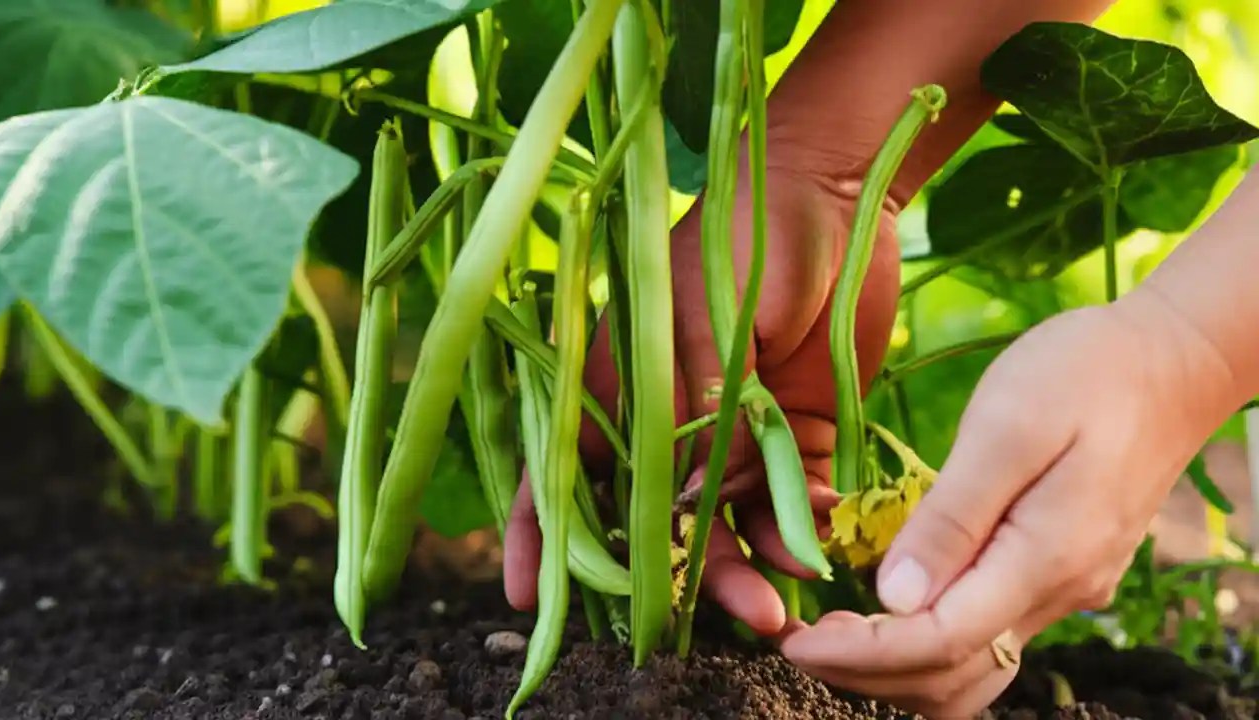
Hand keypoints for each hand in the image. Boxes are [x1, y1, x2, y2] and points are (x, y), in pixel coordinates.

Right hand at [503, 165, 902, 635]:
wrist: (837, 195)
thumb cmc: (747, 241)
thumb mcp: (705, 326)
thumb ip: (697, 419)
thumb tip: (690, 512)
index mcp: (620, 385)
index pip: (562, 469)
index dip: (541, 535)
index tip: (529, 601)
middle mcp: (669, 420)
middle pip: (657, 520)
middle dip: (685, 579)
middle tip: (730, 620)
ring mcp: (732, 431)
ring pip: (727, 525)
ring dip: (750, 569)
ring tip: (783, 608)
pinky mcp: (794, 431)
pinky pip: (787, 501)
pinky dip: (800, 527)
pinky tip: (820, 534)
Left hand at [780, 293, 1236, 717]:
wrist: (1170, 362)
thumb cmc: (1085, 373)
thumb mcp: (1008, 424)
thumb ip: (952, 516)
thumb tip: (894, 596)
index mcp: (1044, 558)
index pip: (940, 643)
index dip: (862, 653)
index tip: (799, 642)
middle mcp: (1057, 592)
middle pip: (952, 674)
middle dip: (868, 671)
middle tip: (801, 639)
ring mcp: (1063, 588)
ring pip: (973, 669)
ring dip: (897, 668)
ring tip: (834, 632)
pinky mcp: (1058, 572)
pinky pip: (988, 636)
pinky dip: (930, 643)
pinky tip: (889, 608)